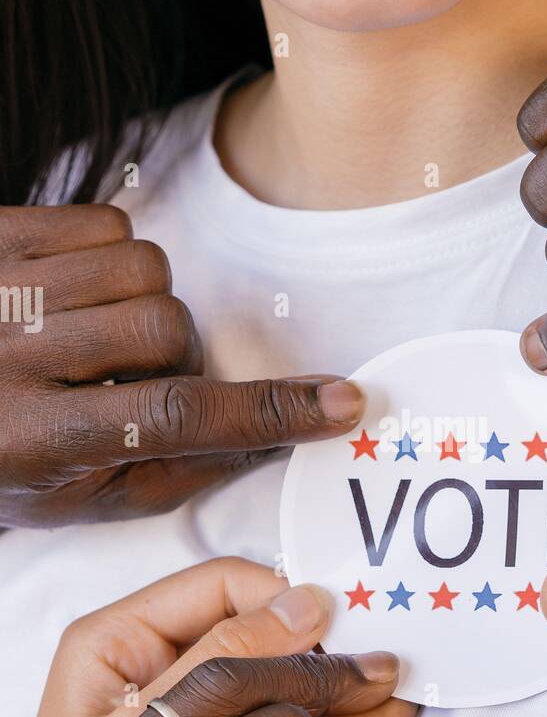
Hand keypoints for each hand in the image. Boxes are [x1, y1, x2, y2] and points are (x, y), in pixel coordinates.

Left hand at [0, 204, 363, 524]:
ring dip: (143, 306)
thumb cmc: (5, 459)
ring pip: (145, 267)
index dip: (268, 410)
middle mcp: (9, 355)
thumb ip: (179, 472)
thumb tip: (281, 434)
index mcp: (30, 439)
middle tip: (134, 383)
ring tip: (97, 339)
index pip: (173, 418)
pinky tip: (76, 298)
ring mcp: (0, 284)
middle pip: (167, 328)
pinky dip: (112, 258)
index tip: (342, 403)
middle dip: (175, 357)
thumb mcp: (81, 496)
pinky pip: (107, 220)